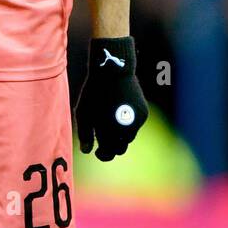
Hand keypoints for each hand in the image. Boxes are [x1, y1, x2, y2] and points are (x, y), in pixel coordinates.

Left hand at [75, 37, 148, 160]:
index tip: (97, 152)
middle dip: (112, 147)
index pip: (109, 153)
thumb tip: (87, 151)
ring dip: (120, 136)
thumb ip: (85, 134)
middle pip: (121, 148)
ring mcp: (137, 121)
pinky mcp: (143, 113)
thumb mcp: (83, 113)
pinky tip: (118, 114)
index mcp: (110, 131)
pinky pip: (136, 125)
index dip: (103, 155)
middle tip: (104, 143)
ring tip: (110, 126)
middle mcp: (126, 129)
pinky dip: (127, 125)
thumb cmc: (94, 93)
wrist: (113, 71)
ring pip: (129, 137)